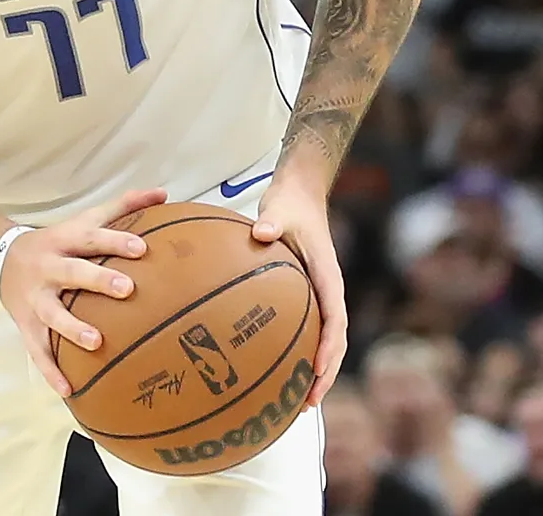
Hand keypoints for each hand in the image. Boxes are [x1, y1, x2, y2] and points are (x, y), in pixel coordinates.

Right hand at [0, 188, 167, 397]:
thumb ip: (122, 207)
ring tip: (96, 341)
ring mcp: (36, 299)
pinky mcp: (27, 324)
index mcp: (64, 242)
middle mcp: (48, 269)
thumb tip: (163, 193)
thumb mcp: (83, 221)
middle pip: (71, 272)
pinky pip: (37, 350)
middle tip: (126, 289)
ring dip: (72, 328)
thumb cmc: (56, 243)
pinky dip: (50, 371)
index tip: (142, 248)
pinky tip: (69, 390)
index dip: (115, 241)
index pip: (92, 238)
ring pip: (52, 314)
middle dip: (96, 280)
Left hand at [253, 181, 348, 409]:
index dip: (328, 347)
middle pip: (334, 340)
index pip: (335, 319)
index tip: (317, 371)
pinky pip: (307, 330)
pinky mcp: (306, 295)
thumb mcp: (280, 211)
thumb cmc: (290, 205)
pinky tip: (278, 372)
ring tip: (299, 403)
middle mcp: (328, 290)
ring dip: (316, 371)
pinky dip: (299, 352)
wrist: (299, 195)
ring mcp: (319, 295)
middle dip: (325, 374)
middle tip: (306, 403)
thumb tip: (263, 233)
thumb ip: (273, 222)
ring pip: (325, 341)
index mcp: (328, 276)